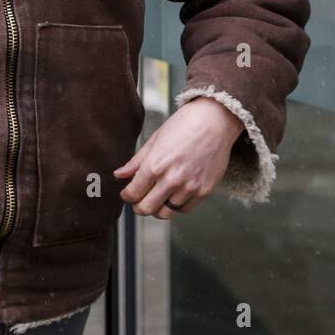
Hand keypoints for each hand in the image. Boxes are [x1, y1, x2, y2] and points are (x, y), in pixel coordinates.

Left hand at [113, 96, 243, 218]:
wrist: (215, 120)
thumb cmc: (184, 125)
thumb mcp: (155, 139)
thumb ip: (136, 161)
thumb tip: (119, 175)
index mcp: (154, 166)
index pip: (132, 194)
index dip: (126, 196)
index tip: (128, 193)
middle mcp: (171, 180)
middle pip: (146, 209)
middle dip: (138, 207)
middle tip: (139, 201)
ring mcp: (189, 187)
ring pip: (165, 213)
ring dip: (158, 207)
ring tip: (158, 197)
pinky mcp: (204, 191)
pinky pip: (184, 209)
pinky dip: (176, 206)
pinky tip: (174, 195)